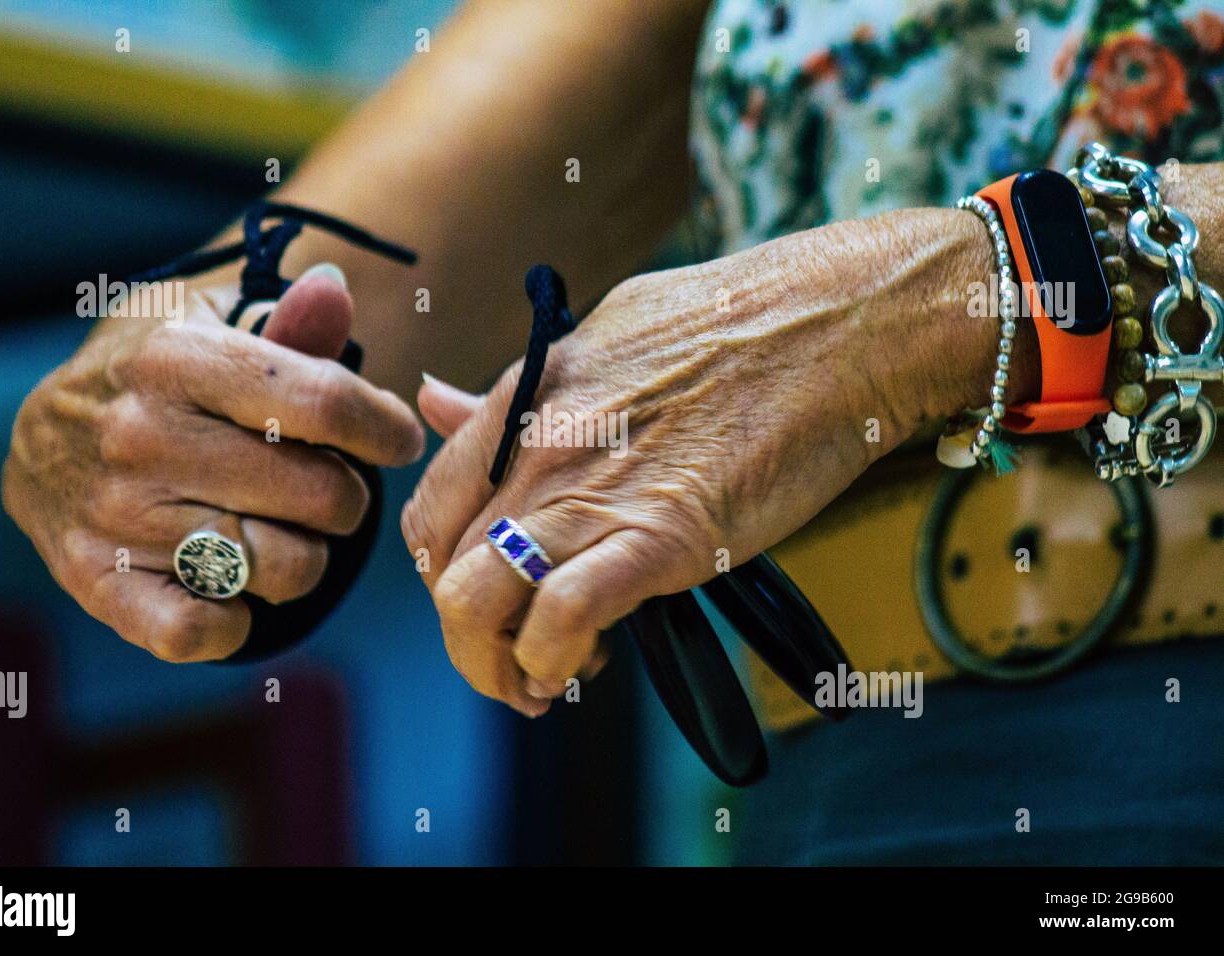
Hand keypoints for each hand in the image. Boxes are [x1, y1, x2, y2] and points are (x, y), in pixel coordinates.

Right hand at [3, 265, 423, 661]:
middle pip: (321, 494)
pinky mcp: (97, 584)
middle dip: (347, 496)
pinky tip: (234, 587)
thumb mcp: (210, 325)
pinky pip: (202, 633)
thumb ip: (285, 320)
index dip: (385, 429)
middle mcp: (143, 436)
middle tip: (326, 488)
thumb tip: (334, 291)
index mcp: (177, 360)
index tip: (398, 439)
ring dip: (304, 557)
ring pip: (283, 567)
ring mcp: (117, 516)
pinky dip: (236, 621)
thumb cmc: (156, 379)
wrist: (41, 443)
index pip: (325, 403)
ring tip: (277, 531)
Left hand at [402, 208, 1019, 715]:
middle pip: (445, 573)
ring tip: (540, 682)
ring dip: (496, 667)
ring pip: (476, 604)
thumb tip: (443, 400)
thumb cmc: (735, 325)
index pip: (428, 514)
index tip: (485, 600)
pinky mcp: (660, 537)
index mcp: (523, 402)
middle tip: (514, 661)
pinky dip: (555, 660)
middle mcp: (538, 452)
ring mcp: (594, 494)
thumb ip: (515, 393)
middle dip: (467, 640)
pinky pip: (563, 617)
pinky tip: (584, 666)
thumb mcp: (598, 338)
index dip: (441, 577)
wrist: (835, 326)